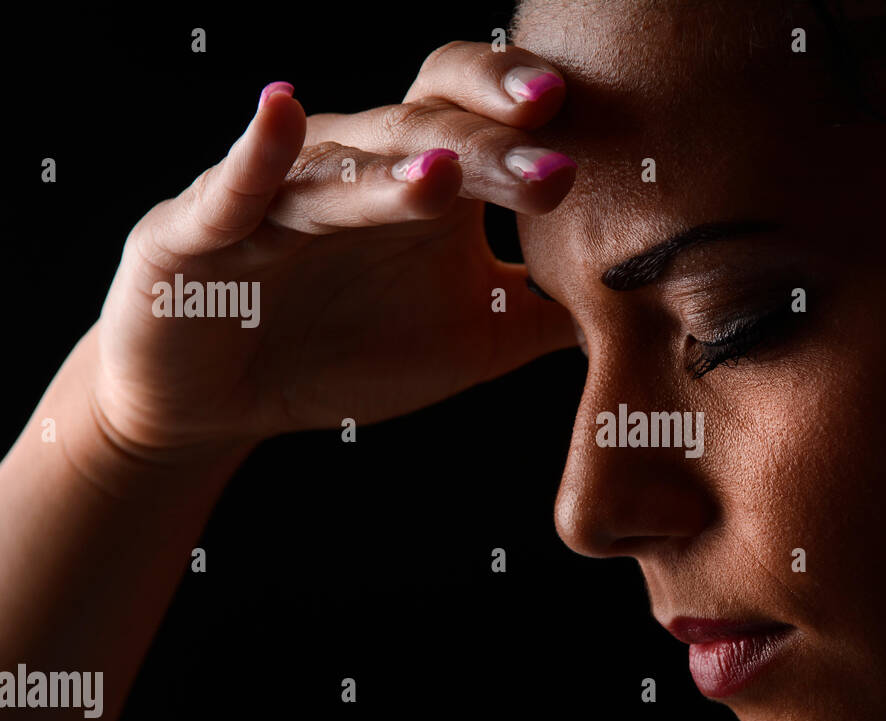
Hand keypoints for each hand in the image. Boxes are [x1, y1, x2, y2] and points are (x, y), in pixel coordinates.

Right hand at [90, 42, 577, 459]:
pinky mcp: (197, 233)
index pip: (477, 125)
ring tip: (449, 175)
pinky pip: (230, 192)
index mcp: (419, 188)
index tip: (592, 137)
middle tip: (551, 152)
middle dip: (486, 143)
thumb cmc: (347, 353)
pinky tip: (280, 108)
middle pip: (422, 132)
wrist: (220, 403)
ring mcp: (276, 198)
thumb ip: (548, 315)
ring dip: (393, 172)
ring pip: (339, 171)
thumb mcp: (472, 341)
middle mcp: (352, 174)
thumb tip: (644, 303)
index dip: (526, 123)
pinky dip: (255, 156)